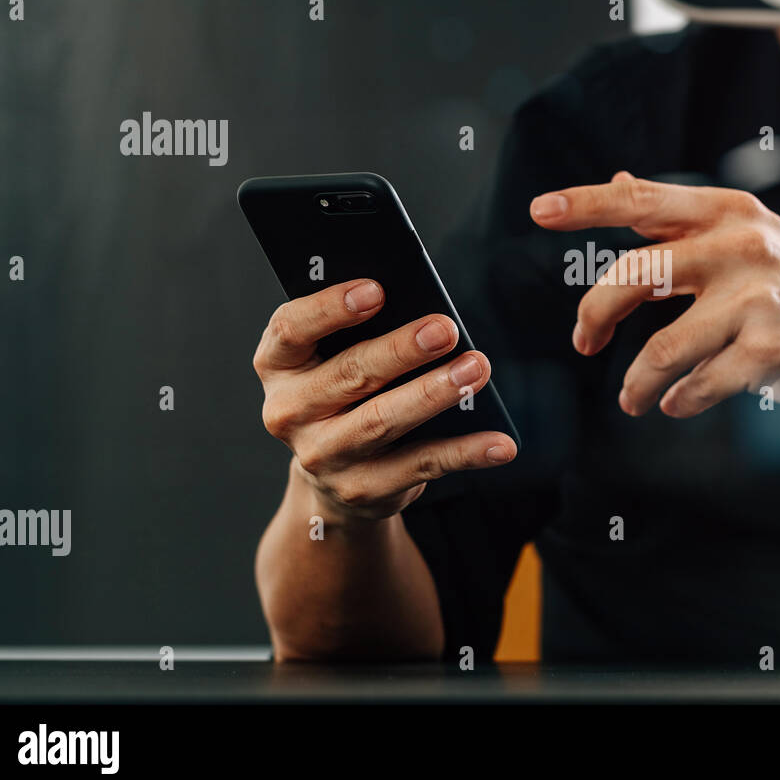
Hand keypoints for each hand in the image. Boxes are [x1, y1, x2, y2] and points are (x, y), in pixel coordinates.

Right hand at [252, 279, 516, 519]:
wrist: (333, 474)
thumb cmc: (344, 391)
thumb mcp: (334, 356)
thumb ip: (361, 330)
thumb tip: (423, 309)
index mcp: (278, 365)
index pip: (291, 329)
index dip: (330, 308)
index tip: (377, 290)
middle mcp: (290, 412)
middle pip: (349, 374)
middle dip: (401, 350)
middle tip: (445, 328)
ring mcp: (323, 456)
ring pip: (382, 421)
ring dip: (434, 393)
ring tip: (476, 369)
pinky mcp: (364, 489)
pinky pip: (421, 465)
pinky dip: (466, 452)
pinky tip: (500, 443)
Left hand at [530, 173, 779, 416]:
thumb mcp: (746, 232)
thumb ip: (679, 218)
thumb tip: (619, 181)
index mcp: (728, 210)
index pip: (642, 201)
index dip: (585, 203)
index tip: (538, 210)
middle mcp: (741, 245)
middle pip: (634, 277)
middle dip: (593, 316)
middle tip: (582, 342)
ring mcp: (758, 298)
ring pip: (662, 348)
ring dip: (636, 382)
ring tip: (631, 397)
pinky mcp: (772, 349)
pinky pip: (699, 384)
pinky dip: (679, 400)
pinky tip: (676, 403)